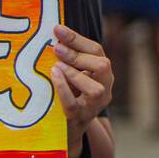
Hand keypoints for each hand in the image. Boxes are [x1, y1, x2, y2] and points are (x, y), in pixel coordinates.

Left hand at [50, 23, 112, 138]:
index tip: (57, 29)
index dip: (76, 38)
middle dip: (77, 54)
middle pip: (102, 65)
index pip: (96, 50)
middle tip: (56, 48)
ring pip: (95, 88)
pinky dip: (63, 88)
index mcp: (103, 72)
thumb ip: (70, 58)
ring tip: (57, 65)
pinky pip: (73, 103)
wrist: (67, 128)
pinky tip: (54, 76)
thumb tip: (53, 35)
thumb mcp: (73, 73)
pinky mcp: (80, 118)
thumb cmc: (70, 93)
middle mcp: (105, 88)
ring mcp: (95, 105)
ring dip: (74, 73)